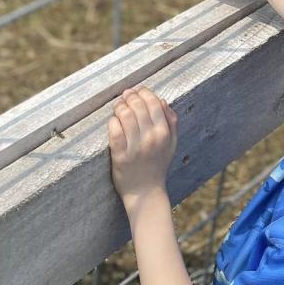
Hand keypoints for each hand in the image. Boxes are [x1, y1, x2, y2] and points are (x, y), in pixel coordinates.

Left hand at [108, 87, 177, 217]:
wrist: (146, 193)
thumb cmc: (157, 166)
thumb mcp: (171, 144)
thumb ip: (171, 121)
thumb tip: (162, 100)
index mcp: (164, 133)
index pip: (153, 103)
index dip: (143, 93)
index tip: (136, 91)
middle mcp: (150, 139)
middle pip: (137, 106)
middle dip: (129, 96)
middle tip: (124, 96)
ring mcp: (134, 148)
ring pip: (125, 116)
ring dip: (119, 106)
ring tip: (118, 106)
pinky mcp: (120, 156)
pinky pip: (114, 131)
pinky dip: (112, 122)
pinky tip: (113, 121)